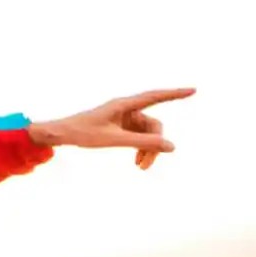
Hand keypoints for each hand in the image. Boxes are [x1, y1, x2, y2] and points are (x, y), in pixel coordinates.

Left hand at [28, 87, 194, 168]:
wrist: (62, 134)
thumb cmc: (84, 133)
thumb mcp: (114, 140)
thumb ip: (142, 143)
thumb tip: (171, 146)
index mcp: (124, 105)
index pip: (155, 96)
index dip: (175, 94)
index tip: (193, 90)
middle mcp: (126, 109)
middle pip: (153, 125)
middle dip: (155, 144)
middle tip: (146, 165)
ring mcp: (124, 118)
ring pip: (147, 133)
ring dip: (147, 149)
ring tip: (140, 167)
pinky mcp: (120, 127)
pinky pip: (138, 137)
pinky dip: (140, 148)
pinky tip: (137, 162)